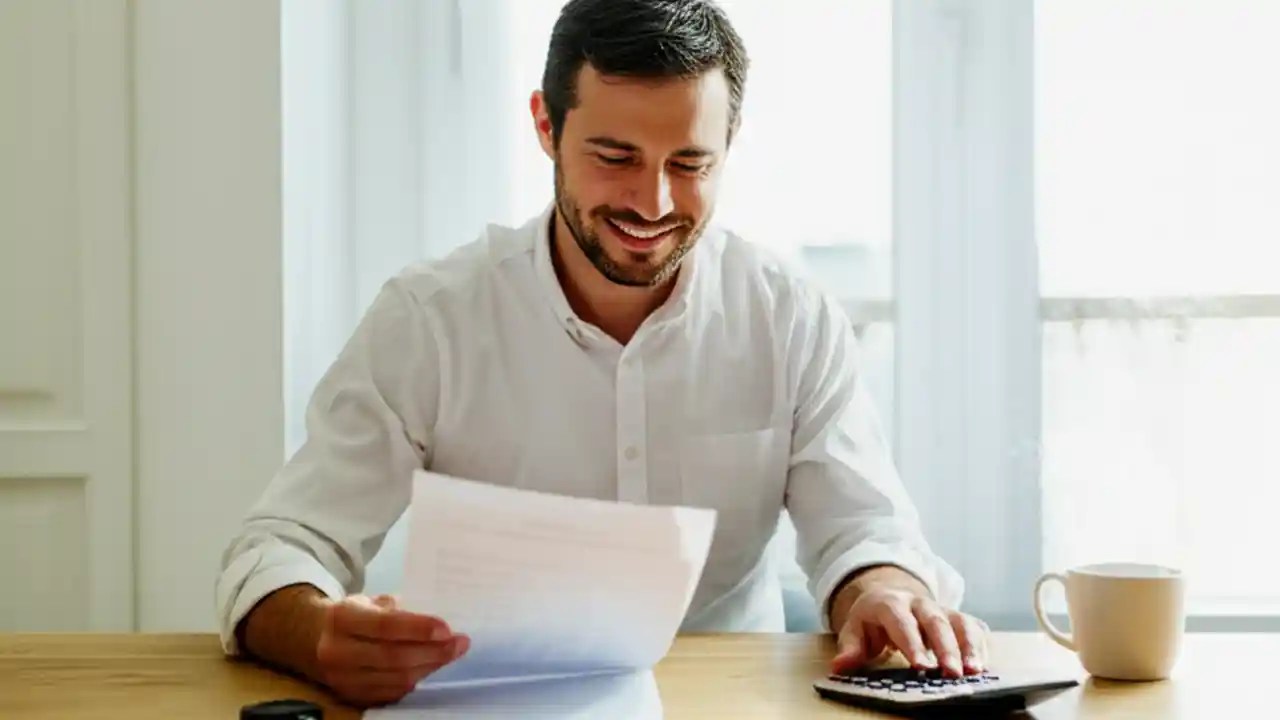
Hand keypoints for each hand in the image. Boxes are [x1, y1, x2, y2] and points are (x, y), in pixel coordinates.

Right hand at [315, 594, 468, 706]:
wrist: (316, 641)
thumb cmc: (354, 616)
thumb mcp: (369, 601)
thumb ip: (399, 610)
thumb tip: (438, 624)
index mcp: (342, 618)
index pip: (385, 626)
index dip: (419, 628)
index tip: (447, 628)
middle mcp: (337, 651)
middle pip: (394, 657)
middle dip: (433, 651)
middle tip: (460, 643)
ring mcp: (343, 679)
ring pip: (396, 679)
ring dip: (430, 667)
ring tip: (451, 654)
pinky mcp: (352, 696)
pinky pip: (393, 693)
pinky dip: (416, 680)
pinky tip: (431, 668)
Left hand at [831, 586, 988, 677]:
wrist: (888, 596)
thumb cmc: (872, 619)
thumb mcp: (854, 630)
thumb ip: (850, 648)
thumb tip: (839, 666)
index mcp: (891, 604)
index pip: (902, 623)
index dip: (912, 643)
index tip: (921, 666)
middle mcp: (920, 603)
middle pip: (936, 622)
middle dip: (946, 648)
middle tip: (953, 673)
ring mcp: (941, 609)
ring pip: (960, 622)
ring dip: (970, 646)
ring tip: (975, 671)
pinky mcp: (957, 618)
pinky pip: (974, 627)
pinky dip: (981, 645)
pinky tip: (983, 665)